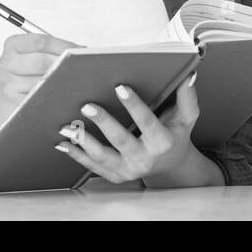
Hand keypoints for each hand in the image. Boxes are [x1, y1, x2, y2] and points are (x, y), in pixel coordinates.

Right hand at [0, 33, 78, 123]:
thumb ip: (51, 51)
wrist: (2, 103)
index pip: (41, 42)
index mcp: (13, 45)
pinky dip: (52, 96)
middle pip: (42, 61)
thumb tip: (80, 51)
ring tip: (72, 81)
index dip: (63, 46)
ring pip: (41, 81)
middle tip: (80, 67)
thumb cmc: (22, 78)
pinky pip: (38, 98)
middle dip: (63, 64)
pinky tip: (59, 95)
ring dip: (60, 82)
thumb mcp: (30, 57)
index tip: (79, 50)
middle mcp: (6, 63)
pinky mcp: (12, 103)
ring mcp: (7, 84)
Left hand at [56, 72, 213, 186]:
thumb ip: (188, 98)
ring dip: (83, 142)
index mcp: (162, 142)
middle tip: (86, 106)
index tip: (120, 86)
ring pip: (103, 157)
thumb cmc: (175, 135)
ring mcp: (129, 170)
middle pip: (121, 140)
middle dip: (103, 123)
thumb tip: (188, 75)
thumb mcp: (187, 119)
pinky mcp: (115, 176)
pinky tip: (62, 143)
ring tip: (67, 126)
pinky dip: (76, 155)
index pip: (147, 122)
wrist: (170, 165)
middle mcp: (145, 159)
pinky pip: (93, 167)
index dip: (134, 105)